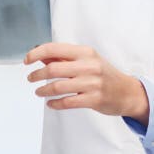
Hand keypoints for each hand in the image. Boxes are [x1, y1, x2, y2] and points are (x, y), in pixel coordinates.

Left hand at [25, 43, 148, 121]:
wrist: (126, 91)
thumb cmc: (104, 74)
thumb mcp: (87, 60)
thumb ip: (64, 58)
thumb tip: (40, 55)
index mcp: (85, 52)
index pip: (55, 49)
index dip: (37, 53)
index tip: (27, 60)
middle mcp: (89, 65)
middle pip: (53, 68)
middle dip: (37, 74)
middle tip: (31, 78)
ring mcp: (92, 83)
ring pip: (58, 87)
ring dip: (43, 91)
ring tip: (39, 92)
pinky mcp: (93, 99)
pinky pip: (67, 102)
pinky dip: (55, 103)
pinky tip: (50, 103)